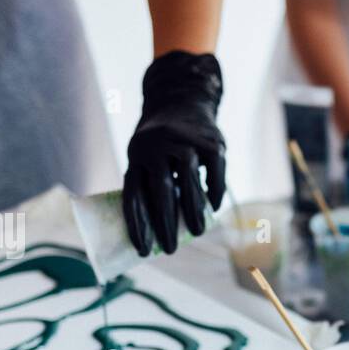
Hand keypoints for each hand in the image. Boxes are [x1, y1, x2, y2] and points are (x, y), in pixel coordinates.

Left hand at [123, 51, 225, 255]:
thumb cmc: (160, 143)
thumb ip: (148, 187)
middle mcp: (158, 145)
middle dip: (166, 224)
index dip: (138, 226)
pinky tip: (213, 207)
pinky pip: (214, 173)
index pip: (134, 195)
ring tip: (196, 233)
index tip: (144, 251)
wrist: (182, 98)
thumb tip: (155, 233)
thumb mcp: (144, 157)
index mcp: (136, 155)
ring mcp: (186, 141)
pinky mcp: (211, 141)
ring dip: (193, 212)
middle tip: (170, 249)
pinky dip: (214, 193)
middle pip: (162, 190)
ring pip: (189, 182)